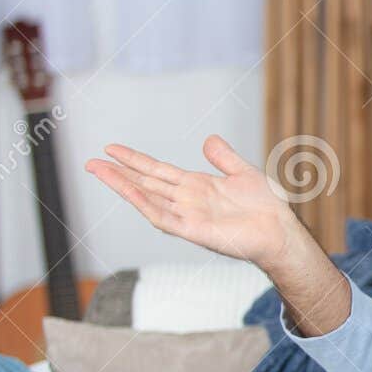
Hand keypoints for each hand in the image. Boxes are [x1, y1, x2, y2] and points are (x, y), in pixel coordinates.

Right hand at [86, 135, 306, 269]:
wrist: (281, 231)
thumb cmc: (267, 208)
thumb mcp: (243, 172)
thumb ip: (224, 157)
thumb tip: (208, 140)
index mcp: (196, 186)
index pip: (158, 171)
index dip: (135, 160)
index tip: (112, 149)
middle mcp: (187, 201)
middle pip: (145, 183)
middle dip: (118, 173)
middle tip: (90, 162)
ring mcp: (188, 216)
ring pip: (147, 199)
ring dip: (123, 186)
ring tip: (99, 171)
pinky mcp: (194, 231)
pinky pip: (164, 218)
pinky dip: (146, 205)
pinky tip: (129, 193)